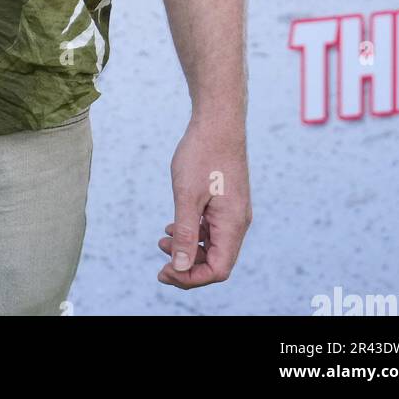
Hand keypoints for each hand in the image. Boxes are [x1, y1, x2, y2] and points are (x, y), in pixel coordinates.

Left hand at [157, 113, 251, 287]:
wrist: (218, 120)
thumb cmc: (202, 154)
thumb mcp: (186, 196)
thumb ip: (184, 234)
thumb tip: (180, 268)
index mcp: (232, 225)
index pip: (217, 270)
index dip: (191, 277)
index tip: (165, 271)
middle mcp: (238, 222)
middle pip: (217, 262)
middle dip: (188, 267)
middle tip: (160, 263)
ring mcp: (234, 211)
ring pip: (215, 245)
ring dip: (189, 249)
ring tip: (161, 241)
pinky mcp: (228, 201)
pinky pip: (213, 228)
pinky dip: (194, 233)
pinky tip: (173, 226)